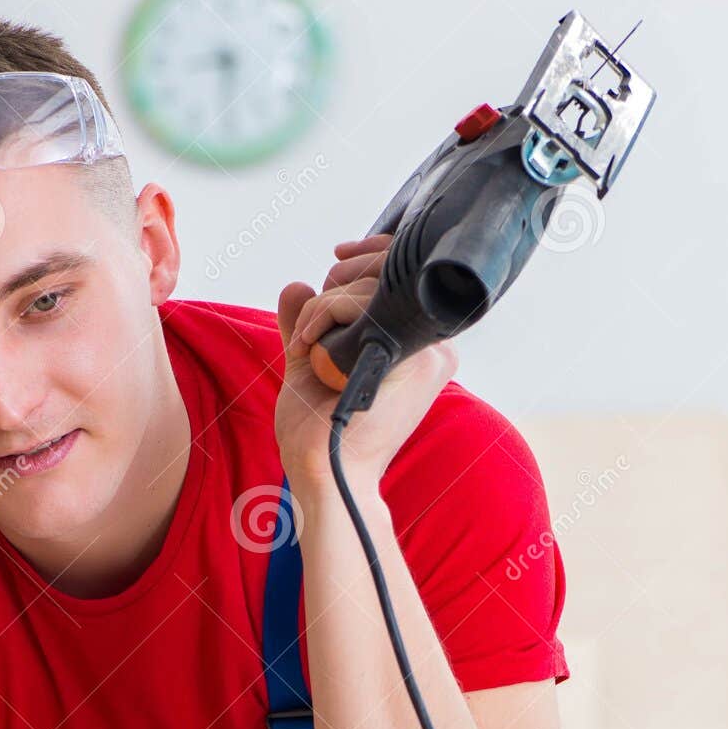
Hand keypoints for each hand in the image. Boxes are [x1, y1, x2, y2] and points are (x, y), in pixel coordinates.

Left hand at [275, 234, 457, 493]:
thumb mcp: (309, 365)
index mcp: (417, 345)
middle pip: (386, 271)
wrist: (323, 473)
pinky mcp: (411, 353)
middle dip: (333, 286)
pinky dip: (323, 316)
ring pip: (368, 285)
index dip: (369, 255)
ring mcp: (427, 348)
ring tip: (305, 351)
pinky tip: (310, 350)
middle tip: (306, 334)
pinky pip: (362, 304)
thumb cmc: (319, 433)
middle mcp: (431, 344)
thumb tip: (295, 285)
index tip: (337, 256)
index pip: (401, 275)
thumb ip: (306, 324)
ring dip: (319, 310)